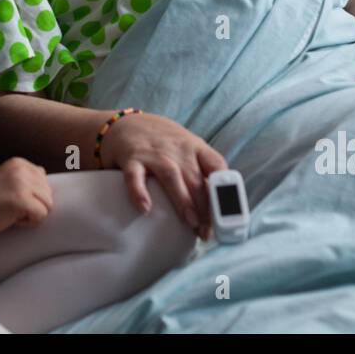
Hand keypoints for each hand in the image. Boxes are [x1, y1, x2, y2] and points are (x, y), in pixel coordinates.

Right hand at [0, 157, 52, 236]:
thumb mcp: (8, 178)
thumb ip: (25, 177)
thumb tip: (45, 176)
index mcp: (20, 163)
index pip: (44, 181)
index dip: (31, 196)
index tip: (12, 199)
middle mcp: (23, 169)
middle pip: (48, 194)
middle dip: (34, 205)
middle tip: (12, 208)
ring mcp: (23, 184)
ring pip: (48, 205)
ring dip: (33, 214)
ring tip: (13, 212)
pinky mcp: (22, 200)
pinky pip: (42, 215)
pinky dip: (30, 222)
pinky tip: (13, 218)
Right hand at [98, 112, 227, 239]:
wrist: (127, 123)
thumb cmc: (164, 143)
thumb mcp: (188, 148)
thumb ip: (202, 172)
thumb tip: (221, 207)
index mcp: (195, 147)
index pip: (216, 165)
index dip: (224, 189)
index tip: (227, 211)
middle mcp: (177, 150)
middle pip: (195, 178)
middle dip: (205, 206)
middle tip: (207, 230)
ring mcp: (153, 154)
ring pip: (171, 176)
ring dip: (183, 200)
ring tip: (190, 222)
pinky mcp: (131, 159)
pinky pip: (134, 176)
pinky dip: (139, 192)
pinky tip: (144, 208)